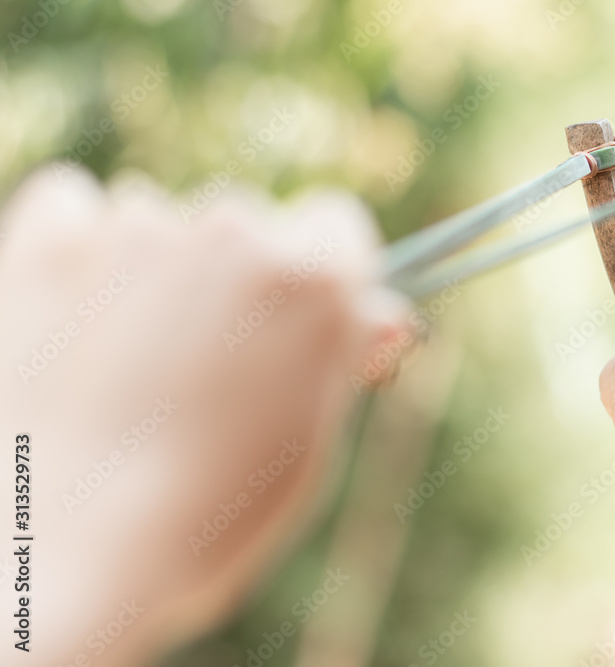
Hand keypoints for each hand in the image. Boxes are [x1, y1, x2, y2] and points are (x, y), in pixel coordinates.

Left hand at [0, 167, 405, 665]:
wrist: (60, 557)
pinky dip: (77, 249)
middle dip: (234, 276)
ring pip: (160, 218)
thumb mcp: (307, 443)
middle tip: (206, 362)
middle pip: (249, 223)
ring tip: (128, 363)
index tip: (297, 312)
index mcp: (316, 280)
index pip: (338, 221)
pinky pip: (75, 204)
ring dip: (154, 268)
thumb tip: (377, 310)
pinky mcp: (50, 239)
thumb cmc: (207, 516)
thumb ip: (343, 357)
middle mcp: (236, 231)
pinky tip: (72, 318)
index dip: (321, 270)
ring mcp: (139, 229)